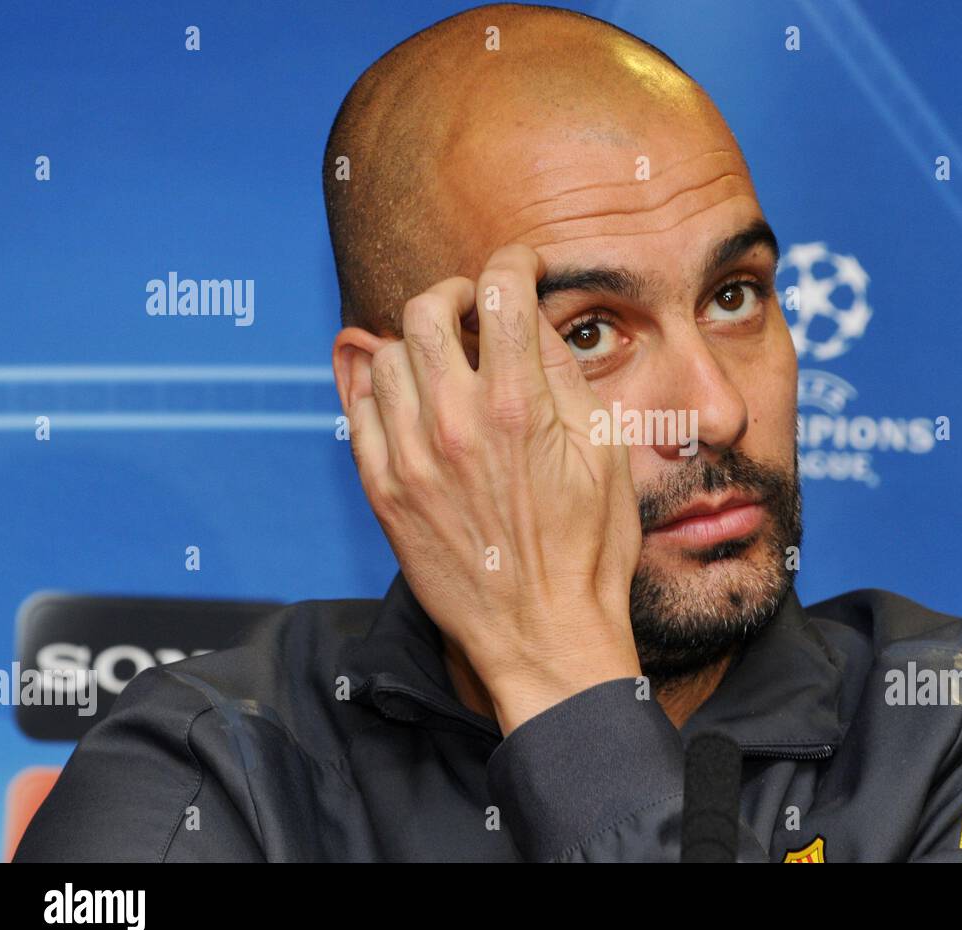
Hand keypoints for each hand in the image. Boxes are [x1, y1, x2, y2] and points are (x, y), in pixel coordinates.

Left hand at [339, 244, 642, 733]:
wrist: (543, 635)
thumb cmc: (588, 549)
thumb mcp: (603, 453)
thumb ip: (563, 376)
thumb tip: (531, 321)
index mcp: (516, 407)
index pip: (499, 292)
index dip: (512, 262)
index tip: (519, 265)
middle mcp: (452, 423)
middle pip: (426, 310)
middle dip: (454, 292)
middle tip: (474, 307)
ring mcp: (408, 458)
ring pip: (386, 355)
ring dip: (417, 342)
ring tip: (445, 361)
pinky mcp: (381, 491)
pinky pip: (358, 409)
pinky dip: (379, 386)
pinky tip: (410, 395)